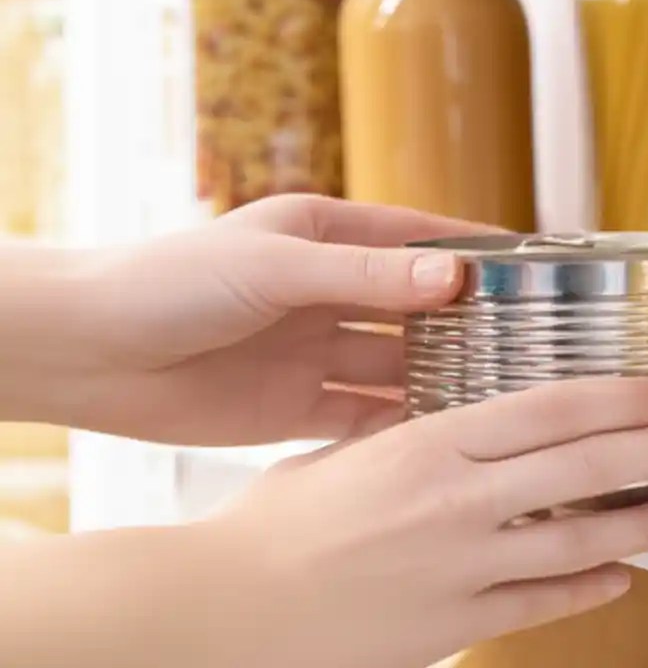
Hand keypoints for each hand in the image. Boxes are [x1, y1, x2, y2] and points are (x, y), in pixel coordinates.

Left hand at [45, 194, 497, 444]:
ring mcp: (314, 351)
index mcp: (323, 238)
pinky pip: (364, 415)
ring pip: (397, 366)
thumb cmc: (168, 281)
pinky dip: (399, 424)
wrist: (88, 352)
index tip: (531, 266)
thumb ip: (367, 275)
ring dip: (439, 379)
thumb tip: (453, 275)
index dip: (472, 252)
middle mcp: (326, 294)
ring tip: (497, 396)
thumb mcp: (277, 266)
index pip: (416, 239)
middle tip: (529, 345)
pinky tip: (440, 435)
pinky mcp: (296, 406)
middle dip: (466, 325)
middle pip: (415, 310)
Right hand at [202, 378, 647, 667]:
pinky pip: (543, 603)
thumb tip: (467, 432)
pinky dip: (591, 587)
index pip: (552, 408)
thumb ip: (414, 439)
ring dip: (647, 523)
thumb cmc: (272, 527)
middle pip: (585, 466)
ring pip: (582, 540)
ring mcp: (463, 568)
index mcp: (428, 444)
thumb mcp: (345, 454)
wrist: (227, 612)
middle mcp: (458, 502)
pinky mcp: (457, 624)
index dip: (623, 396)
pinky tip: (622, 576)